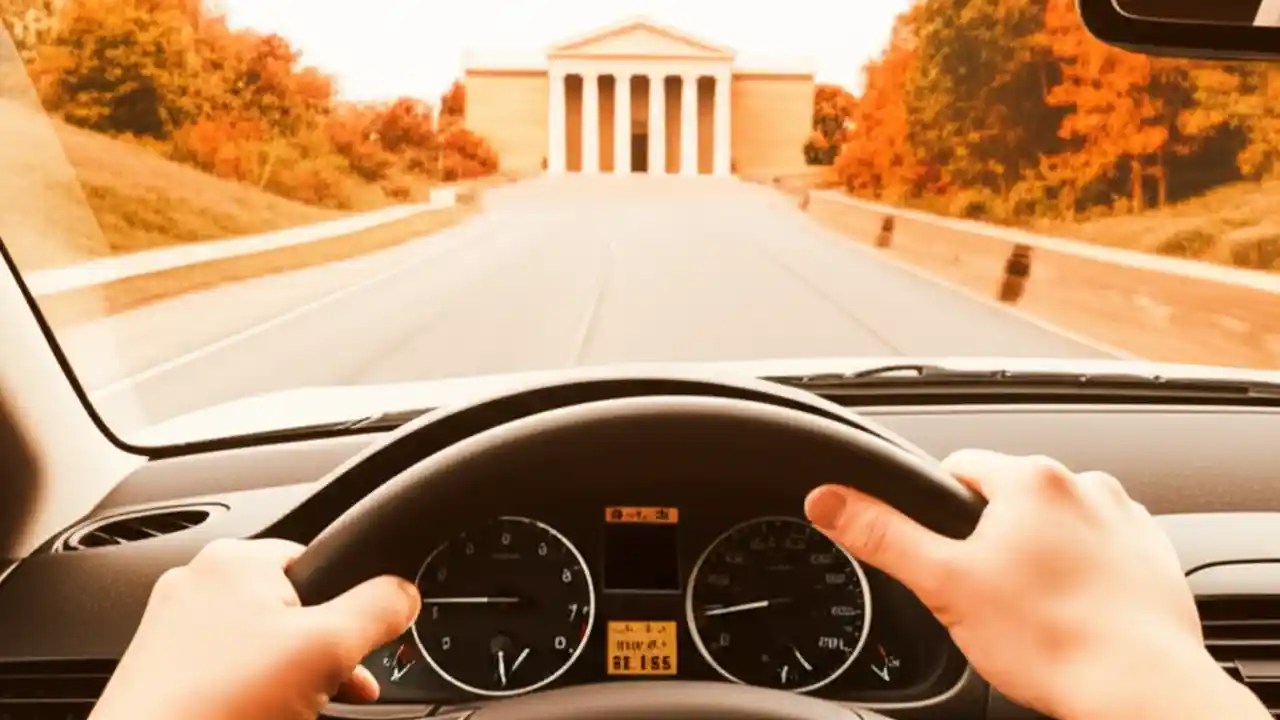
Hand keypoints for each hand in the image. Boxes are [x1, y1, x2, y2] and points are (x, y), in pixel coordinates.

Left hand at [90, 539, 420, 719]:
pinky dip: (254, 694)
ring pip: (260, 645)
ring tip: (301, 710)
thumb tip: (404, 593)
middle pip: (291, 608)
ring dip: (293, 677)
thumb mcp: (330, 650)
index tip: (358, 648)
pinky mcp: (160, 675)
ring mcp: (171, 631)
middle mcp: (196, 584)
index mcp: (234, 559)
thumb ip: (379, 610)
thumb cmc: (221, 707)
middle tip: (336, 688)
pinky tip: (267, 717)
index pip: (320, 561)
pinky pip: (226, 671)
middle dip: (323, 653)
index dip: (349, 606)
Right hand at [805, 449, 1266, 719]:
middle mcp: (1085, 485)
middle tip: (988, 594)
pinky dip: (1084, 574)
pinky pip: (1101, 550)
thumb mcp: (943, 585)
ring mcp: (1125, 519)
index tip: (946, 557)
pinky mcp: (1152, 555)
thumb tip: (828, 499)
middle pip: (1008, 498)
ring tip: (1034, 608)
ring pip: (1056, 524)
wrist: (1139, 690)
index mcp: (1030, 479)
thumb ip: (882, 535)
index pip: (958, 467)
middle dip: (991, 539)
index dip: (939, 514)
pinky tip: (1074, 612)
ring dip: (1040, 553)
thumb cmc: (1050, 641)